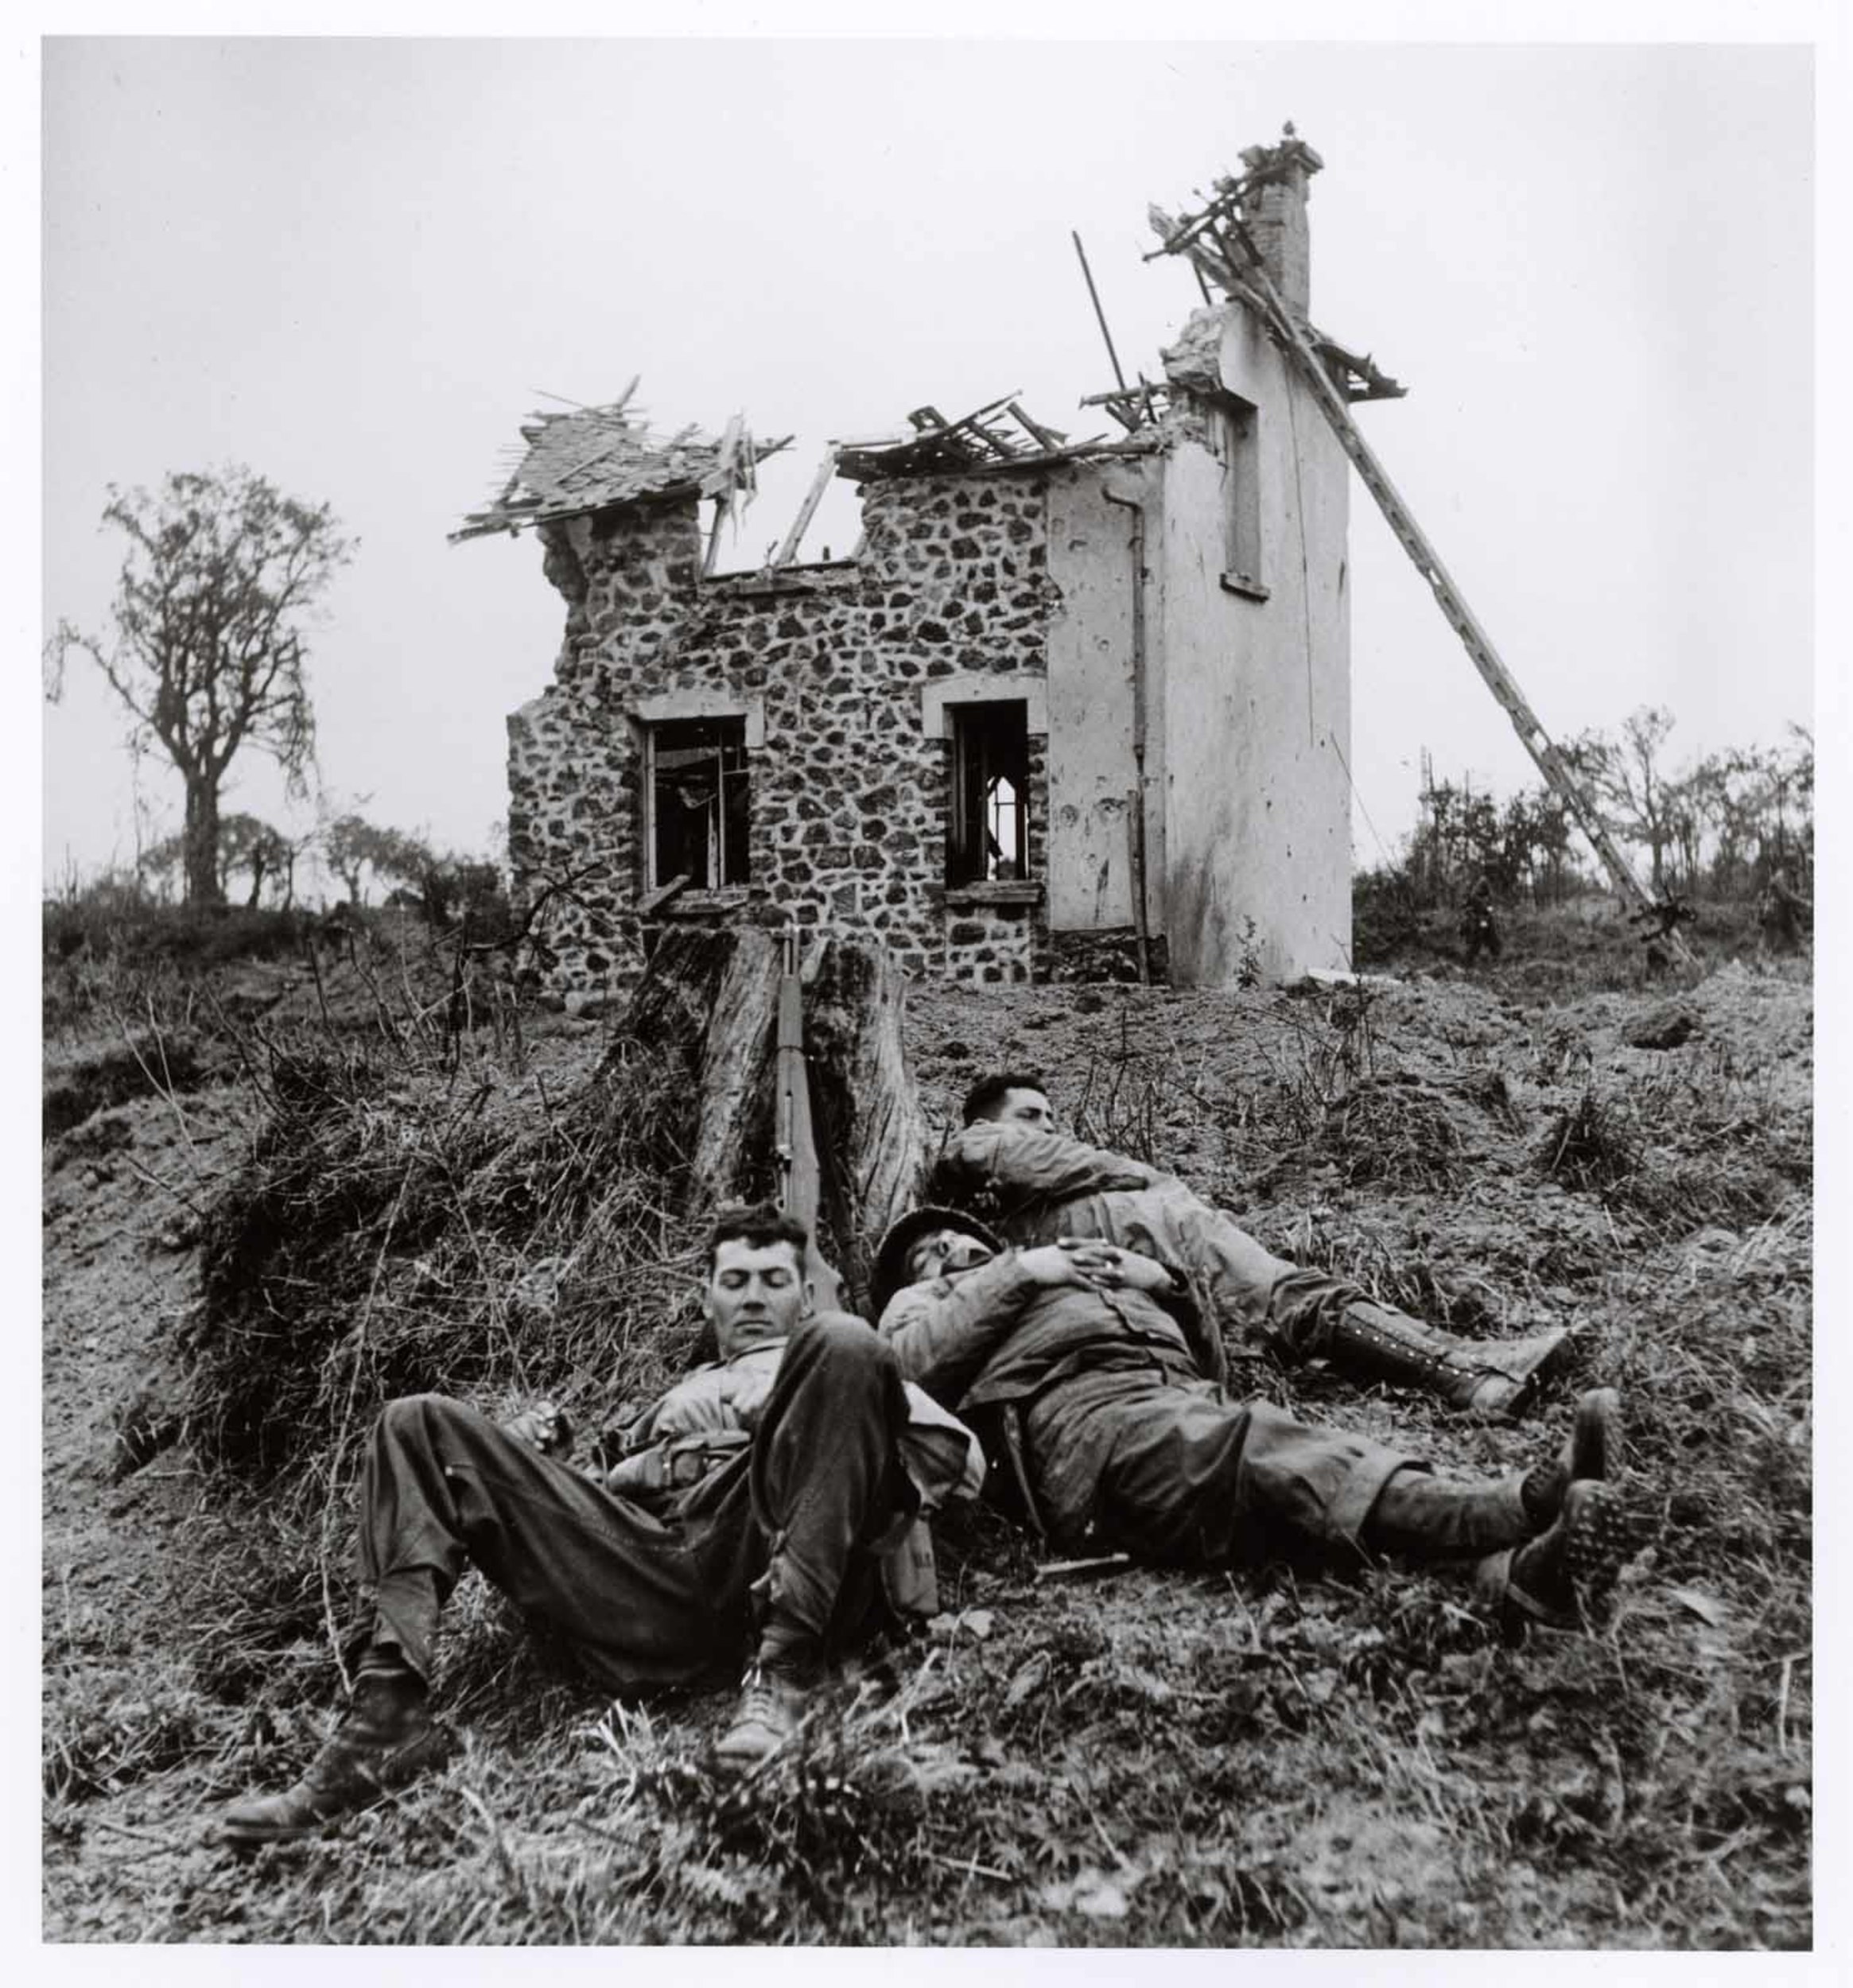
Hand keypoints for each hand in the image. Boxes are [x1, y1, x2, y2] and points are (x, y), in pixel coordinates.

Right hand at [504, 1400, 572, 1457]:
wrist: (543, 1482)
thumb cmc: (556, 1462)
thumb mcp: (566, 1446)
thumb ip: (568, 1428)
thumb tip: (563, 1412)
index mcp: (542, 1421)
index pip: (541, 1407)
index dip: (546, 1410)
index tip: (552, 1418)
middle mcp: (527, 1424)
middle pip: (529, 1415)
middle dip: (539, 1425)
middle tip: (546, 1435)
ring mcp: (514, 1432)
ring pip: (518, 1422)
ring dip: (530, 1433)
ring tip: (540, 1448)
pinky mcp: (504, 1442)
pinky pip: (508, 1434)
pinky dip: (519, 1440)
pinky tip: (528, 1449)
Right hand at [1016, 1241, 1118, 1288]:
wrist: (1024, 1268)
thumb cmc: (1033, 1261)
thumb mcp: (1046, 1254)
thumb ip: (1056, 1253)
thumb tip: (1059, 1251)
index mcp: (1066, 1248)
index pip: (1084, 1243)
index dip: (1097, 1243)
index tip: (1108, 1243)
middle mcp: (1070, 1254)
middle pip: (1093, 1254)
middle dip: (1108, 1255)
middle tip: (1122, 1256)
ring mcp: (1070, 1265)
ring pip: (1093, 1268)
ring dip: (1107, 1272)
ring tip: (1119, 1274)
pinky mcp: (1067, 1276)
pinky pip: (1084, 1281)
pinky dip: (1095, 1286)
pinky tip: (1103, 1290)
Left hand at [1054, 1239, 1177, 1294]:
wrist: (1152, 1275)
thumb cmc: (1130, 1267)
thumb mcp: (1115, 1259)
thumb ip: (1100, 1257)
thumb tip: (1083, 1256)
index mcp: (1108, 1251)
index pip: (1087, 1245)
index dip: (1073, 1242)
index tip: (1058, 1241)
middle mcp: (1111, 1256)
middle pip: (1090, 1250)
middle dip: (1075, 1248)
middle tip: (1059, 1246)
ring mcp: (1117, 1267)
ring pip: (1100, 1264)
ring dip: (1088, 1261)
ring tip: (1075, 1260)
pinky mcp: (1124, 1280)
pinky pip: (1111, 1280)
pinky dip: (1102, 1280)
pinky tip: (1093, 1280)